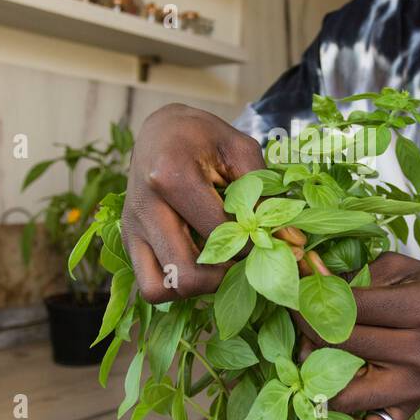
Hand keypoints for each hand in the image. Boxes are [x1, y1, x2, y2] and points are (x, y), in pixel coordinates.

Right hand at [121, 104, 264, 302]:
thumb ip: (265, 194)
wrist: (161, 129)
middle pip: (187, 275)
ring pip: (160, 290)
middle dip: (225, 277)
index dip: (254, 248)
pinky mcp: (128, 241)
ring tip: (219, 264)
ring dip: (197, 287)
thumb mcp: (240, 150)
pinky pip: (149, 287)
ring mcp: (131, 229)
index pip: (221, 236)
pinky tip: (198, 265)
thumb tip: (291, 241)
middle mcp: (144, 207)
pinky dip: (176, 287)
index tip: (273, 244)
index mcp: (170, 176)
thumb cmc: (204, 136)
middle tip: (245, 261)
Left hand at [295, 252, 419, 419]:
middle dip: (309, 331)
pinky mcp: (411, 410)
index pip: (351, 307)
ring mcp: (416, 386)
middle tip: (298, 321)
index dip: (314, 300)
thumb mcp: (404, 270)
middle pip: (343, 345)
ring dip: (316, 375)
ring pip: (344, 391)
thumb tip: (310, 277)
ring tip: (311, 355)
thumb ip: (357, 273)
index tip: (294, 295)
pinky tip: (333, 402)